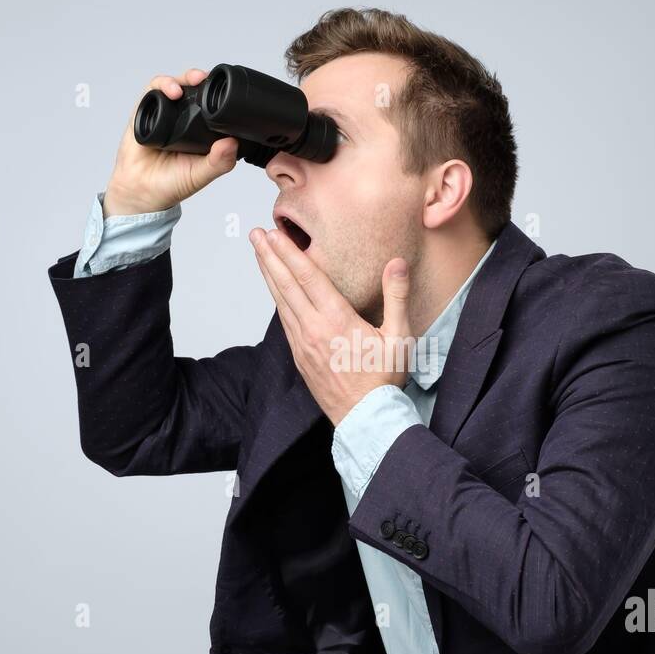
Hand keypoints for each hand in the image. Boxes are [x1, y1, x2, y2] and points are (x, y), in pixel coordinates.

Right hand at [103, 67, 239, 216]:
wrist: (142, 192)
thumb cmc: (172, 183)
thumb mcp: (201, 174)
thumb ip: (219, 162)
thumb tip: (233, 143)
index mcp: (200, 130)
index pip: (210, 105)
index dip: (216, 94)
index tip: (225, 91)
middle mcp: (182, 118)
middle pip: (192, 89)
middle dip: (198, 79)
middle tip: (204, 79)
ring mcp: (163, 113)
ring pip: (173, 86)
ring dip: (180, 80)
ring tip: (186, 86)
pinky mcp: (144, 112)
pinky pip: (152, 92)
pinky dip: (161, 87)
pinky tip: (171, 93)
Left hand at [249, 223, 412, 424]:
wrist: (365, 418)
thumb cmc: (384, 380)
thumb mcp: (399, 337)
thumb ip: (396, 297)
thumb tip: (397, 263)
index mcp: (337, 320)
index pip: (307, 278)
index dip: (289, 253)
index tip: (274, 234)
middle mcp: (313, 329)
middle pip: (285, 286)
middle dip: (269, 257)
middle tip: (254, 235)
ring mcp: (303, 344)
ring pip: (280, 302)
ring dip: (268, 276)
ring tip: (258, 254)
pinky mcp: (300, 357)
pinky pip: (284, 322)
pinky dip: (276, 300)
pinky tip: (274, 291)